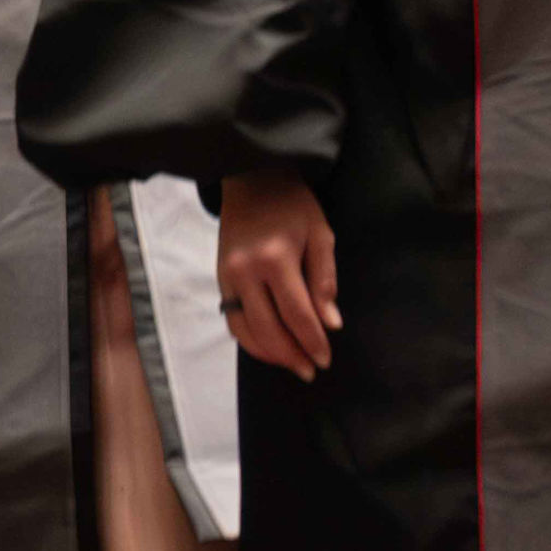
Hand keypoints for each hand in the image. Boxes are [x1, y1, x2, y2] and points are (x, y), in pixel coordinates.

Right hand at [219, 169, 341, 378]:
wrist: (251, 180)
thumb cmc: (293, 205)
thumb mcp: (320, 233)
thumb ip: (324, 279)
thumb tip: (330, 324)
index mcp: (276, 259)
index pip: (297, 314)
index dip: (312, 341)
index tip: (325, 360)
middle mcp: (246, 272)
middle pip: (269, 329)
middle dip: (291, 355)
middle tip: (310, 371)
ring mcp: (228, 277)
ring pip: (245, 331)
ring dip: (269, 354)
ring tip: (292, 363)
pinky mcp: (219, 279)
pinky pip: (232, 320)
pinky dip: (250, 340)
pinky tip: (269, 347)